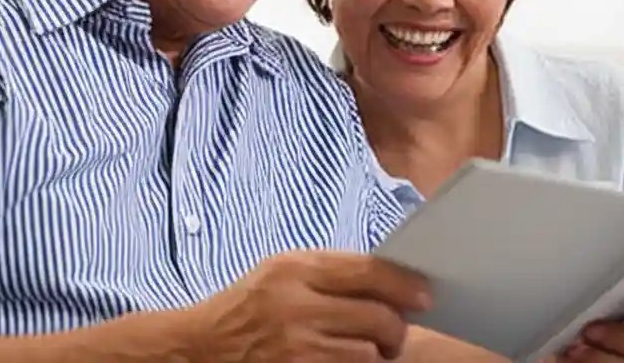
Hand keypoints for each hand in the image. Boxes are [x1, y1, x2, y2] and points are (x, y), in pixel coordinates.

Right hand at [185, 251, 431, 361]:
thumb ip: (332, 271)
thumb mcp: (282, 270)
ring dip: (379, 355)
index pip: (369, 272)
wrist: (198, 348)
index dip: (405, 285)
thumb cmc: (248, 305)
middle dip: (397, 327)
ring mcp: (296, 349)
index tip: (424, 295)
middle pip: (377, 317)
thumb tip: (392, 279)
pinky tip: (352, 362)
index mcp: (296, 270)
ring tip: (374, 351)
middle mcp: (297, 308)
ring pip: (368, 355)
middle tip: (396, 332)